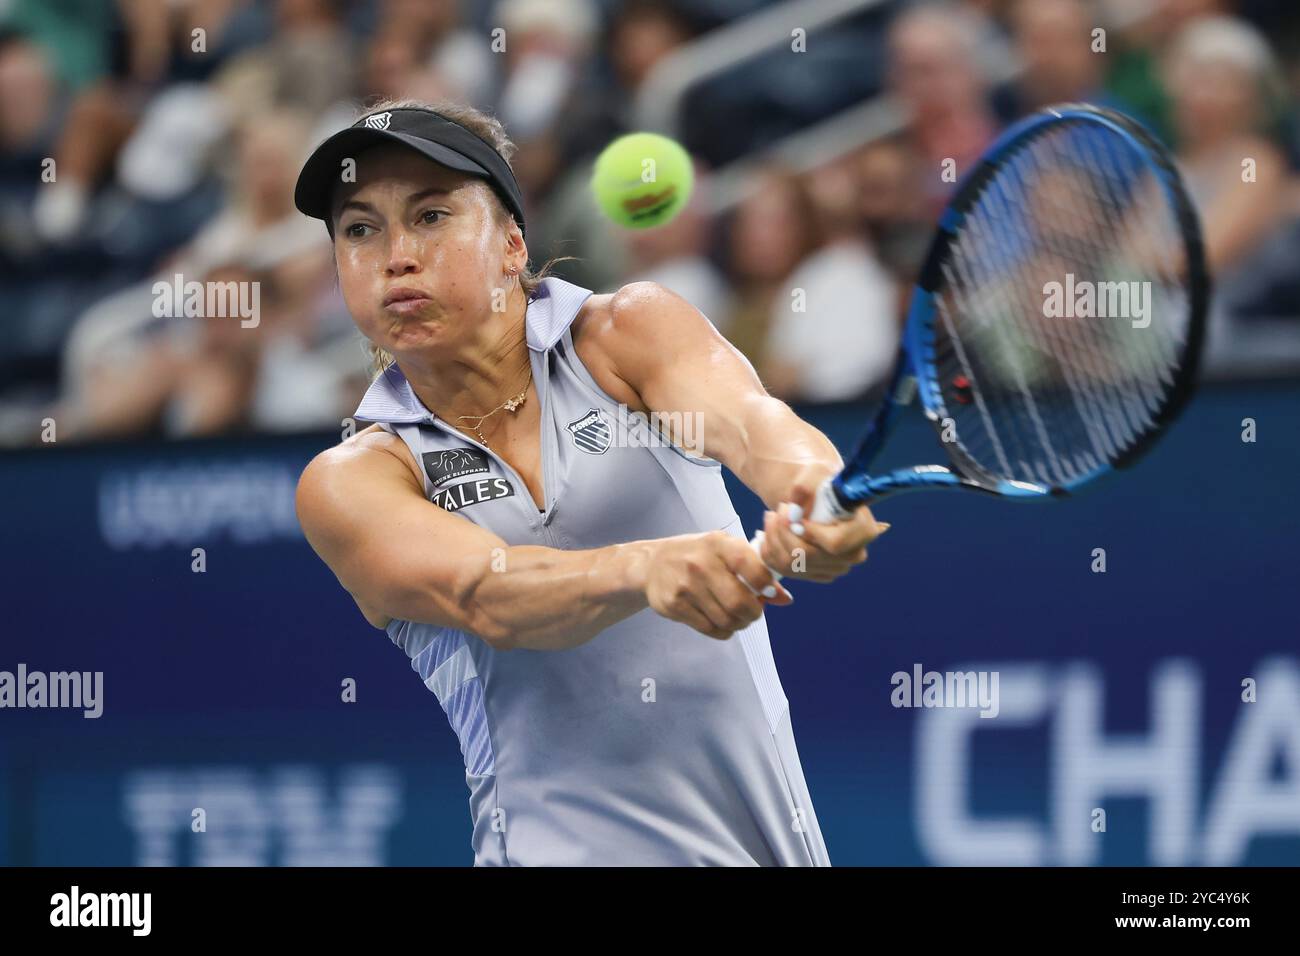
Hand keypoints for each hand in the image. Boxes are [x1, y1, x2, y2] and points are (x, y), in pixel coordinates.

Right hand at [646, 531, 792, 639]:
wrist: (652, 565)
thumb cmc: (697, 555)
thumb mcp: (725, 551)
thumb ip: (755, 570)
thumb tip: (785, 599)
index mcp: (717, 544)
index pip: (750, 565)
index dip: (766, 584)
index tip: (768, 592)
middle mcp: (700, 564)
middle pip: (739, 603)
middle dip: (754, 613)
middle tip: (753, 612)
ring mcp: (685, 586)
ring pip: (726, 620)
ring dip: (739, 624)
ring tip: (737, 616)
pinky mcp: (674, 606)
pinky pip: (710, 629)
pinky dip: (723, 631)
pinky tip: (721, 621)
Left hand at [758, 474, 889, 582]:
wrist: (816, 495)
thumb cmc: (819, 482)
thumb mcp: (814, 473)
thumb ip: (804, 487)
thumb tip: (794, 510)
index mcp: (864, 530)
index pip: (834, 544)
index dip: (808, 531)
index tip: (793, 510)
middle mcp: (853, 554)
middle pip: (808, 557)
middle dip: (784, 531)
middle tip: (779, 509)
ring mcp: (835, 568)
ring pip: (792, 565)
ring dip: (774, 538)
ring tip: (772, 516)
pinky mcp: (817, 574)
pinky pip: (784, 570)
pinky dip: (770, 551)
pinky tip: (770, 532)